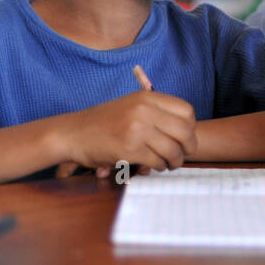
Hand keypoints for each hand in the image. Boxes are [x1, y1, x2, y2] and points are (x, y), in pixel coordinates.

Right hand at [55, 90, 197, 172]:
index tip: (185, 138)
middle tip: (182, 155)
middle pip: (185, 131)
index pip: (186, 111)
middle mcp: (144, 110)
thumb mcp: (130, 105)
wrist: (74, 133)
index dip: (191, 128)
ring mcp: (137, 129)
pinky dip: (159, 167)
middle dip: (188, 148)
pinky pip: (157, 162)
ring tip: (167, 163)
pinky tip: (153, 166)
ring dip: (174, 161)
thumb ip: (156, 111)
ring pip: (173, 150)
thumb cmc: (103, 122)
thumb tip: (186, 128)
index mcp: (147, 97)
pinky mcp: (129, 149)